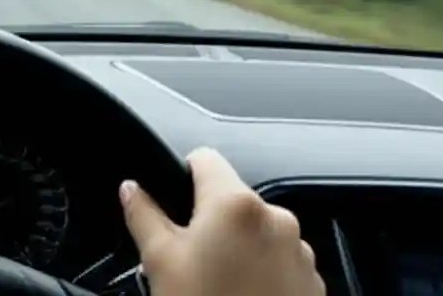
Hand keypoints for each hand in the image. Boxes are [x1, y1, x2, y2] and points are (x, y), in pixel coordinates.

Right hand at [120, 147, 323, 295]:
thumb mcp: (160, 262)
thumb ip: (143, 214)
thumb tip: (131, 189)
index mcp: (235, 204)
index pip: (204, 158)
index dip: (182, 176)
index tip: (172, 203)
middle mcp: (276, 219)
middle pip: (231, 199)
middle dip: (208, 221)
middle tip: (187, 258)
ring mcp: (299, 251)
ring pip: (256, 231)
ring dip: (237, 247)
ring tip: (216, 284)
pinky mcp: (311, 281)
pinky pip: (279, 260)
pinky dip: (260, 271)